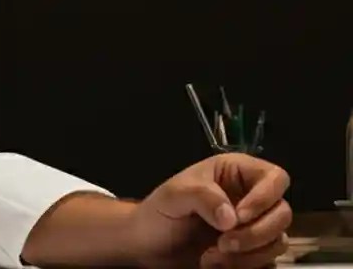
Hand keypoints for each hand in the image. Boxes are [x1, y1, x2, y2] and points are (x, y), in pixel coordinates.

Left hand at [129, 152, 291, 268]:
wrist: (149, 247)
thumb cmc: (159, 213)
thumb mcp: (173, 196)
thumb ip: (201, 196)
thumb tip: (231, 217)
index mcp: (236, 173)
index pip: (274, 177)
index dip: (265, 198)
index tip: (238, 217)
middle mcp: (251, 198)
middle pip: (283, 214)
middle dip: (255, 233)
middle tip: (223, 243)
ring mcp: (254, 227)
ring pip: (278, 241)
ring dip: (250, 255)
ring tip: (212, 257)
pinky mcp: (253, 253)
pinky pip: (269, 263)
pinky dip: (248, 267)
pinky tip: (218, 266)